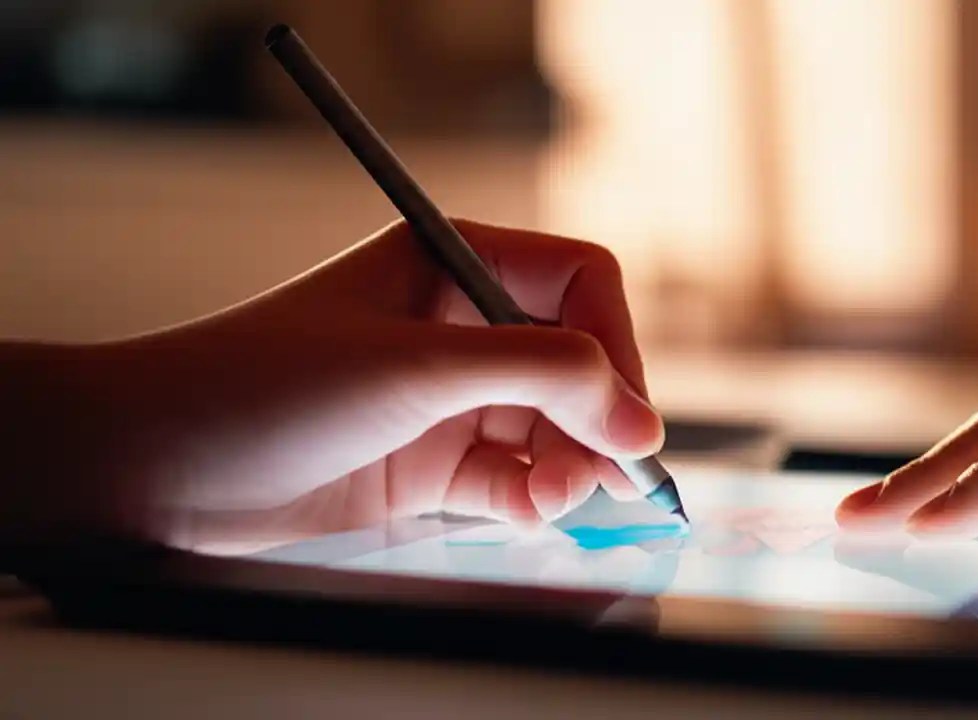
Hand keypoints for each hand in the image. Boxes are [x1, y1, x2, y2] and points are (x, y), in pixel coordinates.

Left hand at [3, 220, 662, 551]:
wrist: (156, 467)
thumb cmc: (263, 385)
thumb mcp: (415, 366)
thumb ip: (542, 375)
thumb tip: (640, 421)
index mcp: (455, 262)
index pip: (581, 283)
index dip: (614, 345)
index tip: (624, 416)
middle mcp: (461, 324)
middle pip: (578, 361)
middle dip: (597, 419)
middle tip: (608, 476)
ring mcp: (447, 396)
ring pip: (554, 426)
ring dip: (569, 465)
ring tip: (550, 500)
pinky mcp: (430, 463)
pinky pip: (515, 476)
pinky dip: (533, 496)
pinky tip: (525, 511)